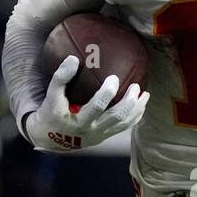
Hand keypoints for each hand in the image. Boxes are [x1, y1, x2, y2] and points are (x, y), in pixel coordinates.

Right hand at [25, 55, 149, 151]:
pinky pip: (124, 127)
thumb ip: (60, 78)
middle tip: (136, 85)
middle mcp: (92, 131)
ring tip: (145, 94)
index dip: (107, 93)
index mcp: (79, 121)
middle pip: (117, 117)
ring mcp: (100, 135)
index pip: (96, 107)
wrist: (51, 138)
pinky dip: (135, 116)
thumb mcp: (51, 96)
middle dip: (129, 101)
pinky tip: (141, 105)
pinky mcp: (105, 136)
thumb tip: (74, 58)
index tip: (114, 77)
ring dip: (137, 109)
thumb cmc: (51, 112)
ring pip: (124, 123)